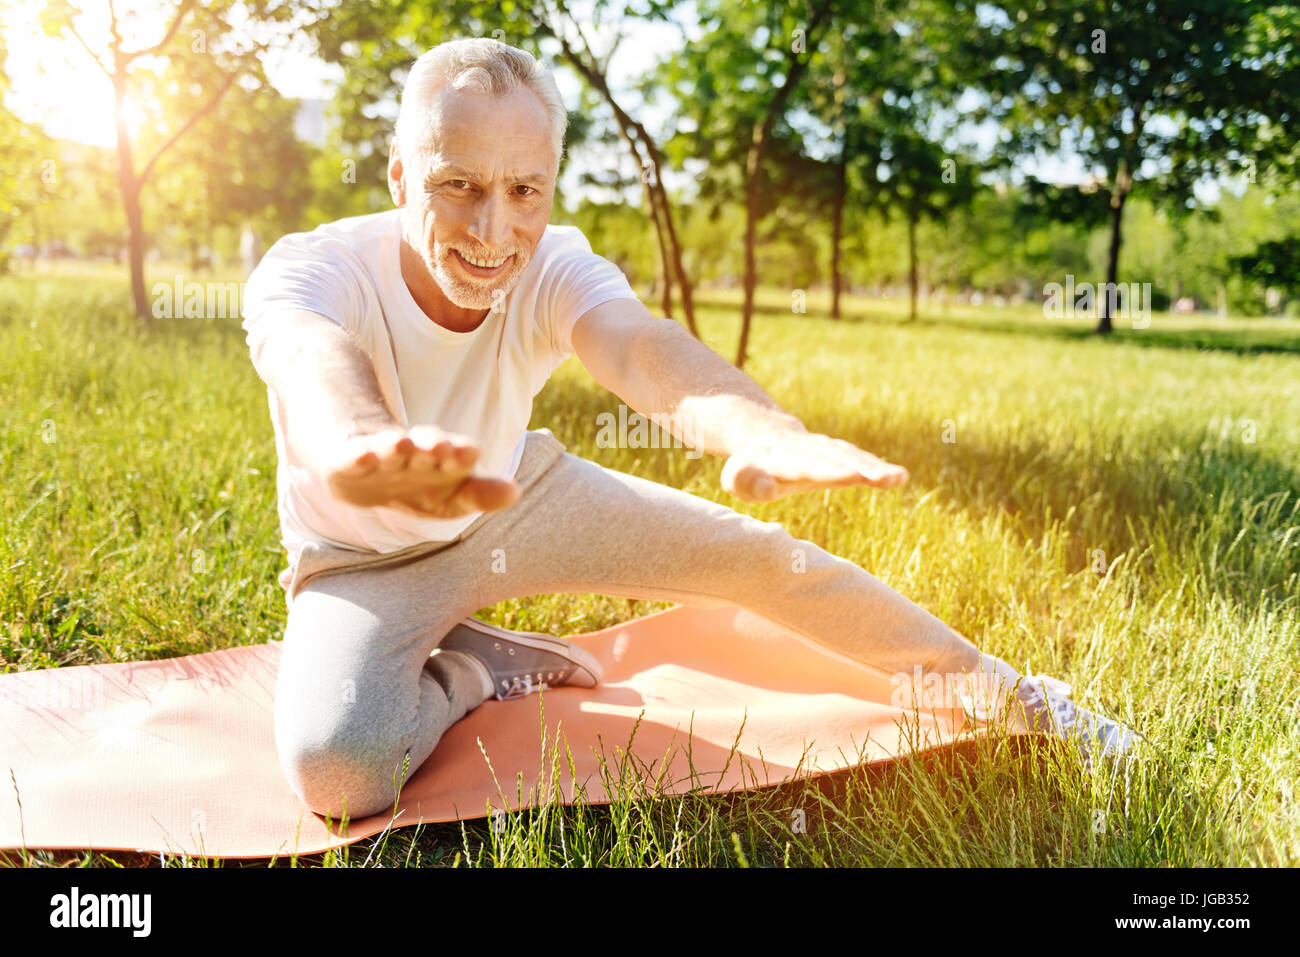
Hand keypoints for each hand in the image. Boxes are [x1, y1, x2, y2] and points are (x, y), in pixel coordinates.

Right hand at [324, 425, 519, 518]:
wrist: (368, 476)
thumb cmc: (419, 485)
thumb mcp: (452, 497)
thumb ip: (481, 494)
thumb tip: (515, 492)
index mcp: (443, 460)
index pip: (457, 456)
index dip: (461, 455)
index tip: (470, 453)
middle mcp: (415, 452)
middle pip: (426, 447)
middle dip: (433, 446)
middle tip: (442, 446)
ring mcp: (382, 455)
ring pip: (392, 447)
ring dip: (397, 445)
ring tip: (402, 442)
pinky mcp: (352, 460)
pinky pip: (356, 456)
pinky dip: (361, 455)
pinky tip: (366, 455)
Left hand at [720, 430, 908, 502]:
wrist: (764, 437)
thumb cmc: (748, 468)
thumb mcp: (736, 478)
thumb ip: (748, 483)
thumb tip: (767, 489)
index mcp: (783, 458)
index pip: (808, 465)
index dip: (830, 470)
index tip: (850, 475)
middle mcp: (809, 449)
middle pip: (838, 459)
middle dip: (861, 467)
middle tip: (884, 477)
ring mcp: (826, 449)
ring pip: (852, 456)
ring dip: (875, 467)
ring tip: (898, 478)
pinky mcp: (838, 455)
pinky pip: (859, 460)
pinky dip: (877, 468)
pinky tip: (899, 477)